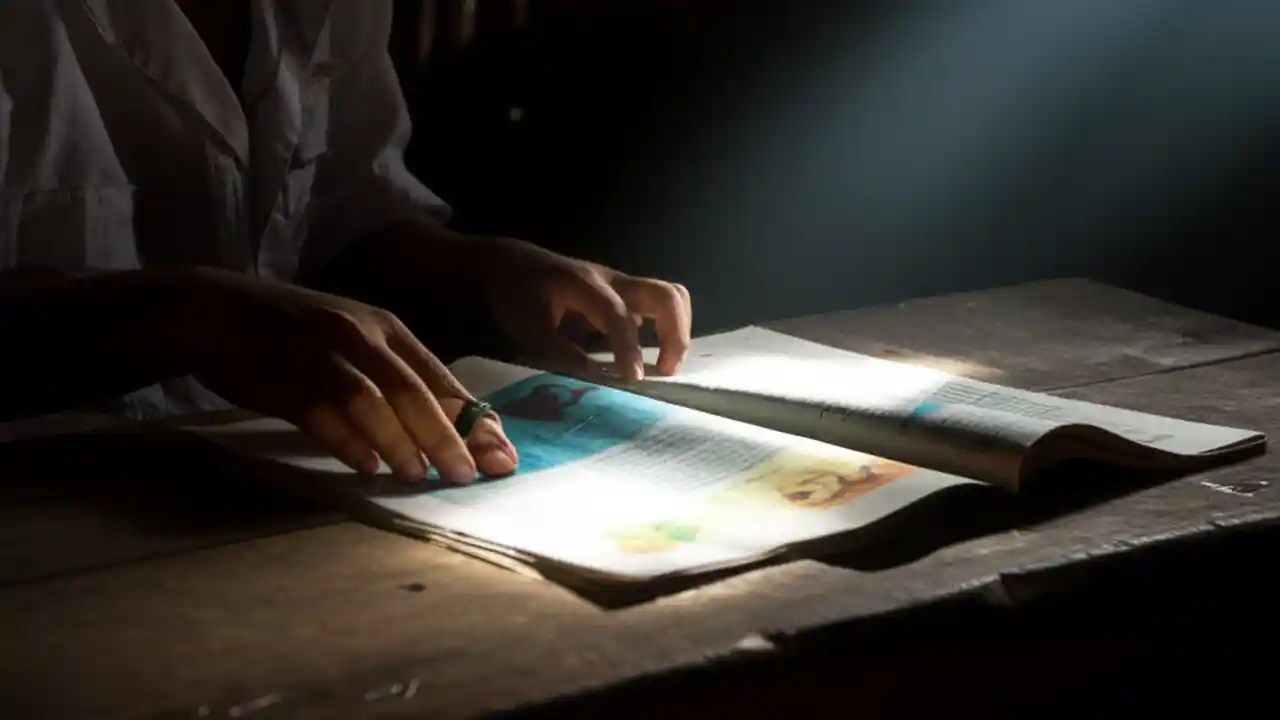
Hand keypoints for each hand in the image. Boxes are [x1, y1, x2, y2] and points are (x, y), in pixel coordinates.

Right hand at [185, 268, 517, 482]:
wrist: (213, 310)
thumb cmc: (295, 334)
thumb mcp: (354, 340)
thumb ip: (397, 376)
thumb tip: (451, 425)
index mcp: (385, 327)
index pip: (440, 379)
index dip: (473, 418)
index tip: (501, 452)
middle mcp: (359, 335)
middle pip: (413, 391)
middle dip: (447, 436)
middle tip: (471, 473)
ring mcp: (320, 353)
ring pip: (370, 400)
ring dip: (399, 440)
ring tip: (420, 475)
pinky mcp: (281, 374)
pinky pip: (320, 411)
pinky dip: (345, 439)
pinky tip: (366, 464)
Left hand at [466, 236, 692, 380]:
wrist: (510, 264)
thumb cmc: (516, 296)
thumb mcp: (526, 329)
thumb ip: (559, 353)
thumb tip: (596, 378)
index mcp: (584, 285)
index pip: (618, 315)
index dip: (628, 348)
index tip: (632, 381)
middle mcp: (612, 281)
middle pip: (665, 296)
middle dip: (675, 335)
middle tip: (664, 372)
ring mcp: (622, 286)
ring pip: (671, 297)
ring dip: (677, 333)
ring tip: (664, 368)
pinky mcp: (624, 296)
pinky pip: (659, 308)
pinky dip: (666, 332)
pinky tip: (651, 361)